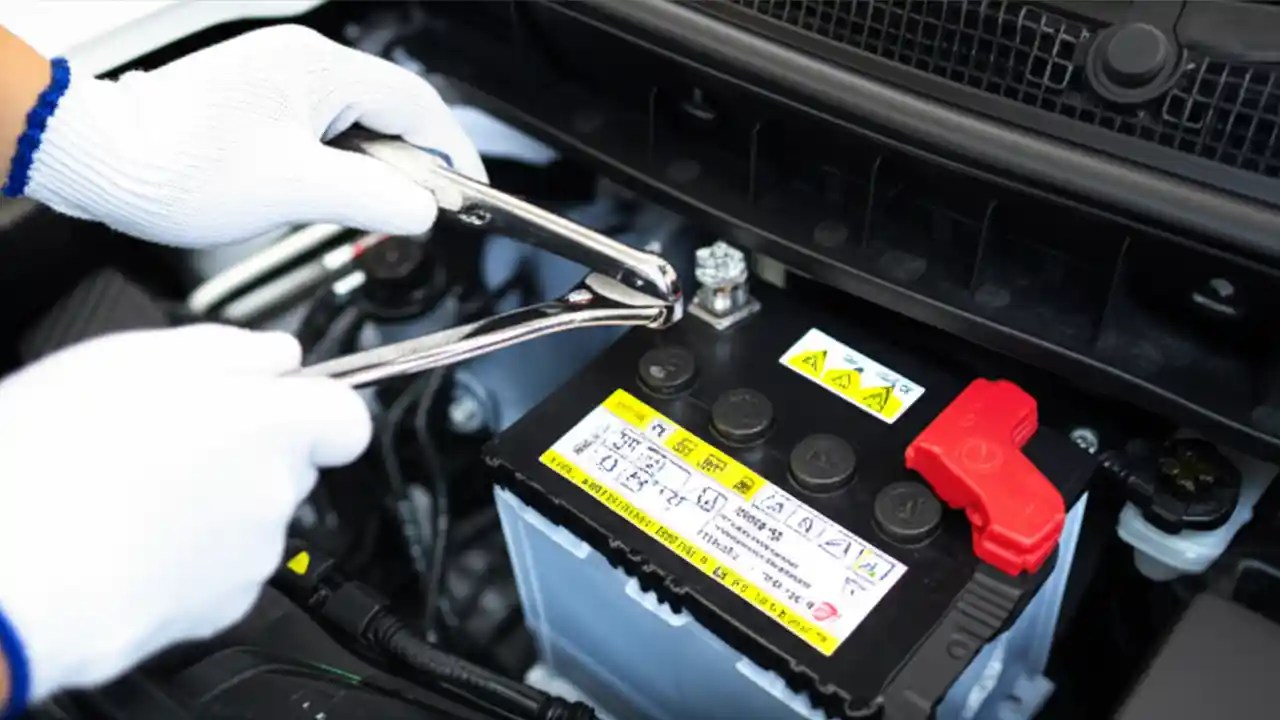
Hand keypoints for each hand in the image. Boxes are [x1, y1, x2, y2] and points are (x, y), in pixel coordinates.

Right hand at [0, 325, 371, 702]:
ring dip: (210, 501)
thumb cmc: (55, 459)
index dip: (314, 405)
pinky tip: (128, 538)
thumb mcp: (136, 358)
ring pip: (250, 515)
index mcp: (274, 425)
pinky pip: (218, 568)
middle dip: (244, 448)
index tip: (278, 400)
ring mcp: (252, 557)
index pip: (346, 416)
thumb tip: (278, 355)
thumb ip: (230, 350)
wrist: (10, 571)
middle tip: (168, 436)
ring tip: (131, 490)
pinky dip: (187, 555)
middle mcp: (278, 494)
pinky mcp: (218, 610)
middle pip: (290, 463)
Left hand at [23, 24, 485, 246]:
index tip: (473, 190)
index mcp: (317, 69)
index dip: (454, 152)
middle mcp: (301, 63)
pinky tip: (335, 194)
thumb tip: (424, 209)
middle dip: (417, 163)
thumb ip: (373, 198)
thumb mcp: (294, 190)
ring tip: (378, 210)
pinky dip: (343, 162)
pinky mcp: (259, 100)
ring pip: (358, 122)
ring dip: (377, 166)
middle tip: (428, 211)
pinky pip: (324, 127)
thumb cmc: (177, 166)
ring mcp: (278, 78)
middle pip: (391, 110)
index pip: (417, 105)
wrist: (101, 161)